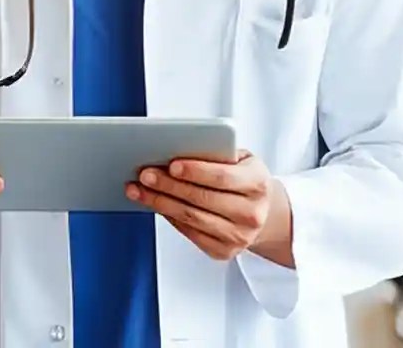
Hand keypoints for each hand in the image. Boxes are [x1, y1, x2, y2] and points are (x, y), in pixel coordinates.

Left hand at [126, 150, 288, 262]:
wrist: (263, 212)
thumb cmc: (245, 178)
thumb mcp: (241, 159)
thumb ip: (217, 154)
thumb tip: (176, 151)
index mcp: (258, 184)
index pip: (222, 177)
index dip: (195, 171)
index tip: (172, 164)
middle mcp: (251, 214)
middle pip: (201, 198)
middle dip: (169, 185)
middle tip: (145, 174)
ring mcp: (238, 236)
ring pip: (191, 217)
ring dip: (160, 202)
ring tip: (139, 190)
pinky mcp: (223, 251)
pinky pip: (189, 232)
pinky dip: (169, 217)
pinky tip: (155, 204)